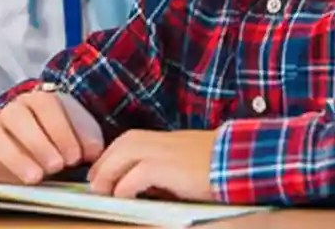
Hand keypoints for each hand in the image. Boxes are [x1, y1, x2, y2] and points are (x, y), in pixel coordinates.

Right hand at [0, 90, 103, 184]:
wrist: (36, 140)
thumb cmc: (59, 137)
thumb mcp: (78, 133)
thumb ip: (88, 139)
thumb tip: (93, 151)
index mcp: (36, 100)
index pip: (44, 105)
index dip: (60, 130)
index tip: (75, 156)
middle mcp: (9, 112)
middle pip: (16, 117)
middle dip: (38, 142)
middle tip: (56, 166)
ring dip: (13, 156)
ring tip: (35, 177)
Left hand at [88, 129, 217, 200]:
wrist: (240, 160)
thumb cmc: (216, 166)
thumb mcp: (183, 164)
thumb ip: (162, 169)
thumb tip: (141, 186)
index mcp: (162, 139)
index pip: (126, 143)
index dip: (110, 158)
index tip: (101, 174)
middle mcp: (158, 141)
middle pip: (120, 146)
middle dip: (103, 164)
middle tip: (94, 184)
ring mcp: (163, 151)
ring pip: (123, 155)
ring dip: (108, 173)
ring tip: (102, 191)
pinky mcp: (168, 166)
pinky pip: (138, 174)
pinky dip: (126, 185)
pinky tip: (122, 196)